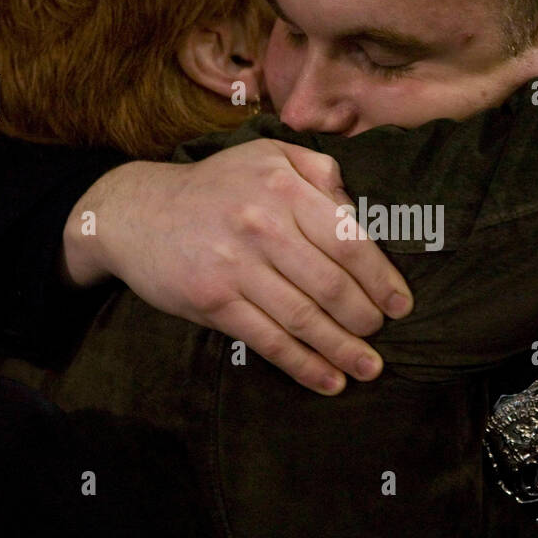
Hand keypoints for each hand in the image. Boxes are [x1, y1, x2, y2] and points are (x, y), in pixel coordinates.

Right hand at [61, 139, 412, 393]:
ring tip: (370, 368)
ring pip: (304, 317)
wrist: (137, 213)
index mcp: (282, 186)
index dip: (381, 278)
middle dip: (366, 318)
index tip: (401, 304)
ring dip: (343, 349)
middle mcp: (261, 224)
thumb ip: (320, 172)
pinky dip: (304, 365)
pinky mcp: (212, 301)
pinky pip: (269, 340)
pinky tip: (329, 381)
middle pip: (331, 283)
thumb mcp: (268, 156)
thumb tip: (363, 211)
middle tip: (381, 334)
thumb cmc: (216, 187)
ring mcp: (235, 266)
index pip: (348, 239)